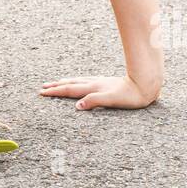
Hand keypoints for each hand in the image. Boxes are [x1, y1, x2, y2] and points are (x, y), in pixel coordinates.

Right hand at [39, 75, 160, 109]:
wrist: (144, 85)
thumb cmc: (130, 96)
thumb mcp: (112, 100)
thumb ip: (94, 101)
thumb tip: (76, 106)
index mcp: (93, 88)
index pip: (69, 90)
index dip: (55, 91)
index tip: (42, 92)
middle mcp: (94, 83)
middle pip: (71, 84)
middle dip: (56, 86)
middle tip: (43, 87)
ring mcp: (100, 82)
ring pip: (78, 81)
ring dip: (65, 82)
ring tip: (57, 82)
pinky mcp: (106, 83)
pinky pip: (86, 81)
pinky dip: (77, 81)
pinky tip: (81, 82)